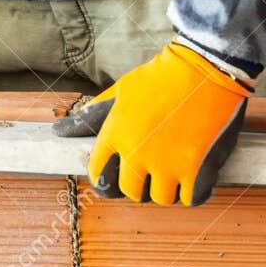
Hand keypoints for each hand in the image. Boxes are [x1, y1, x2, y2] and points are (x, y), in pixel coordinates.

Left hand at [53, 41, 251, 205]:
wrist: (206, 67)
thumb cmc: (161, 76)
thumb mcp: (121, 90)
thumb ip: (93, 114)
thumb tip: (59, 130)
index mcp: (115, 135)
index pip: (98, 173)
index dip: (107, 177)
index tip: (117, 175)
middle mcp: (137, 154)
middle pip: (129, 191)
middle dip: (137, 186)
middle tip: (150, 174)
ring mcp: (168, 165)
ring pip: (160, 198)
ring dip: (166, 189)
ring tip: (174, 174)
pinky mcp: (198, 169)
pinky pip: (191, 199)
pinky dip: (192, 193)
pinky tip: (194, 179)